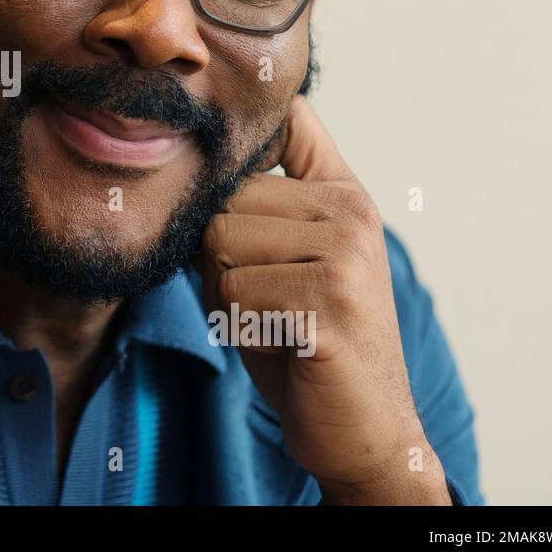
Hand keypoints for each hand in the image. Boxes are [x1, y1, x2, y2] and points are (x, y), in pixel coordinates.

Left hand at [197, 95, 449, 504]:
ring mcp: (346, 255)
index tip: (240, 179)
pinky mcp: (328, 301)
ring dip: (229, 293)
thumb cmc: (305, 341)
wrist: (363, 430)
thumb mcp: (287, 258)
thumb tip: (188, 164)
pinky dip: (241, 325)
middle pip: (225, 198)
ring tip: (274, 320)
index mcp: (344, 194)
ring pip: (221, 241)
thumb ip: (258, 204)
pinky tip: (283, 343)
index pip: (285, 122)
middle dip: (221, 256)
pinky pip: (234, 291)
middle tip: (267, 300)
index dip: (244, 146)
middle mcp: (352, 213)